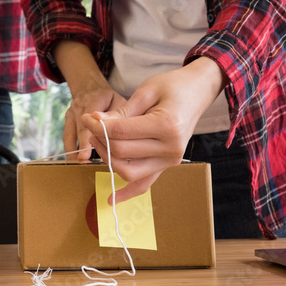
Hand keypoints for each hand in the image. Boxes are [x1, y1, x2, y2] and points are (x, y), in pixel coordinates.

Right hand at [52, 41, 126, 160]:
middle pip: (79, 128)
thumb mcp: (118, 101)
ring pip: (70, 133)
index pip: (91, 116)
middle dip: (81, 145)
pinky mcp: (67, 120)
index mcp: (93, 99)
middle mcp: (79, 106)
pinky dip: (70, 148)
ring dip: (73, 149)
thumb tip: (120, 129)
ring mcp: (71, 113)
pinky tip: (73, 160)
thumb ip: (119, 114)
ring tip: (77, 164)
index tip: (91, 148)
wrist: (89, 87)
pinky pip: (66, 136)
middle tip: (83, 160)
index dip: (91, 133)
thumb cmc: (109, 99)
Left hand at [83, 57, 226, 201]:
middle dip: (100, 139)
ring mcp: (170, 161)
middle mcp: (170, 149)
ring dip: (107, 159)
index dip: (98, 126)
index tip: (87, 117)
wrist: (198, 92)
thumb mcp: (146, 91)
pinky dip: (128, 193)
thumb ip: (122, 111)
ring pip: (128, 171)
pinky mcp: (167, 166)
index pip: (121, 132)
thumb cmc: (173, 86)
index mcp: (166, 126)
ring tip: (97, 141)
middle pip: (122, 152)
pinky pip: (145, 184)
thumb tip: (96, 122)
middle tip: (89, 123)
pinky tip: (111, 199)